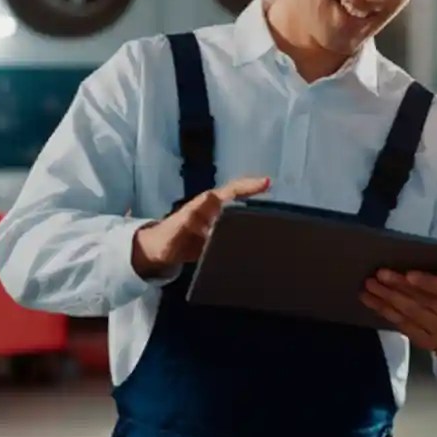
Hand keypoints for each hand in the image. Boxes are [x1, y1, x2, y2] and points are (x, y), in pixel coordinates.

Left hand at [131, 176, 270, 278]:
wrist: (157, 254)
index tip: (267, 183)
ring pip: (239, 216)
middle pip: (240, 201)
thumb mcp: (176, 228)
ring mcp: (217, 225)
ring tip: (276, 221)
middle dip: (258, 198)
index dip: (249, 186)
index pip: (231, 191)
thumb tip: (210, 197)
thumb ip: (190, 216)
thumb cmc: (164, 238)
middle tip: (280, 203)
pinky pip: (235, 232)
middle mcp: (215, 212)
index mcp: (206, 205)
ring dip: (255, 216)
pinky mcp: (218, 238)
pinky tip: (259, 241)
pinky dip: (247, 233)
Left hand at [361, 267, 436, 373]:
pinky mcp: (425, 343)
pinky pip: (403, 326)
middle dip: (399, 287)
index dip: (428, 282)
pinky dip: (386, 313)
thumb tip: (426, 252)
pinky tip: (371, 301)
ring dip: (386, 299)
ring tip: (369, 286)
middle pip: (423, 301)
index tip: (409, 274)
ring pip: (409, 314)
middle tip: (379, 274)